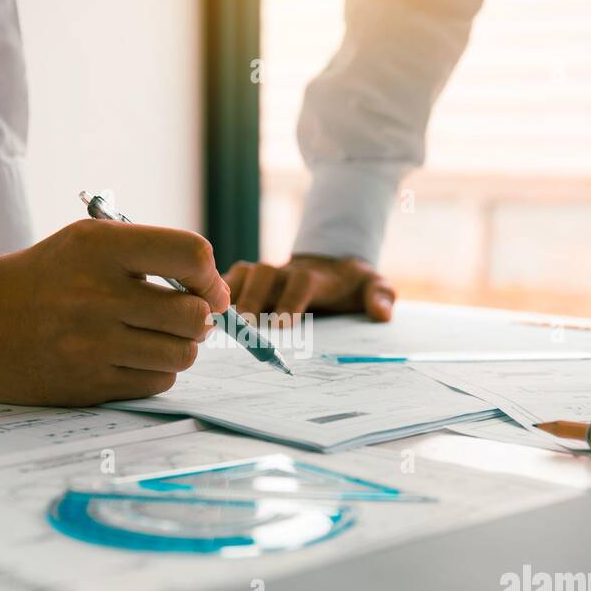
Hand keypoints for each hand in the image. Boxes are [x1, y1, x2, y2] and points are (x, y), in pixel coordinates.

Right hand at [0, 214, 227, 406]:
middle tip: (181, 317)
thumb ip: (151, 254)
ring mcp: (92, 344)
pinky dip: (156, 372)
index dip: (210, 276)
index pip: (191, 255)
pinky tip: (131, 358)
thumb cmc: (42, 279)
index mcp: (99, 247)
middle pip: (194, 314)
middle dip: (197, 317)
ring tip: (155, 338)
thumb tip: (217, 294)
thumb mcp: (86, 243)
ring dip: (179, 347)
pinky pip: (157, 382)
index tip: (207, 287)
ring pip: (182, 354)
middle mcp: (97, 294)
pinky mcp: (89, 384)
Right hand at [223, 255, 394, 322]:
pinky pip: (230, 279)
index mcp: (317, 276)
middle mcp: (287, 271)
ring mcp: (267, 273)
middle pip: (265, 272)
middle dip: (254, 296)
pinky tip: (209, 312)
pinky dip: (217, 291)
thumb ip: (380, 295)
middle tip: (245, 324)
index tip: (283, 323)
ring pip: (243, 273)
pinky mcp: (250, 279)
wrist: (332, 265)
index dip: (292, 299)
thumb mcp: (373, 285)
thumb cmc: (351, 284)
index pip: (303, 281)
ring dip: (231, 294)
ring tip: (220, 320)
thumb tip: (381, 313)